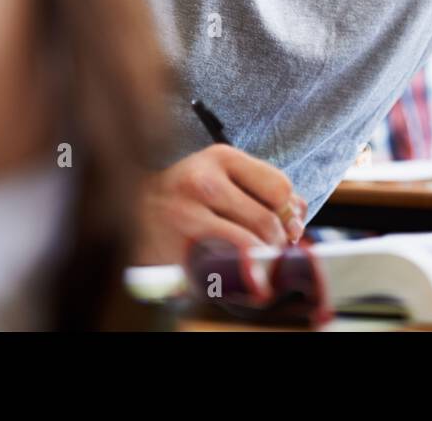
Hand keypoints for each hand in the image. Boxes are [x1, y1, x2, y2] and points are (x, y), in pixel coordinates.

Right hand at [136, 144, 307, 264]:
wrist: (132, 207)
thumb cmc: (188, 192)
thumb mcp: (223, 174)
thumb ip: (263, 186)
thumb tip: (300, 212)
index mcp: (221, 158)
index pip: (279, 187)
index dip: (290, 213)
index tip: (288, 226)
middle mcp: (203, 183)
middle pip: (266, 220)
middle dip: (278, 242)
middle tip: (275, 251)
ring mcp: (186, 216)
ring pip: (248, 246)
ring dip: (262, 260)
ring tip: (259, 262)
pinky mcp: (175, 247)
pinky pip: (223, 267)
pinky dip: (240, 273)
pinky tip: (239, 270)